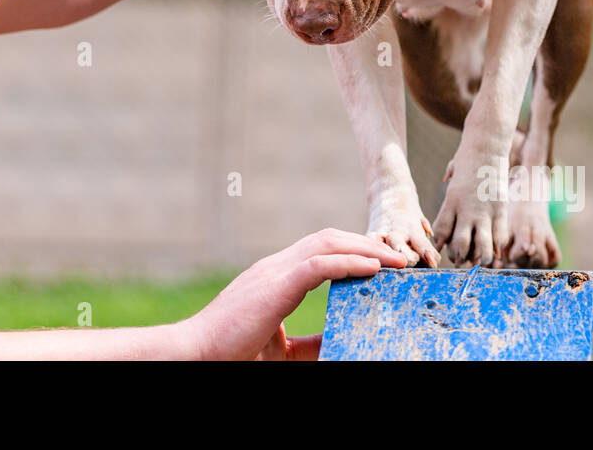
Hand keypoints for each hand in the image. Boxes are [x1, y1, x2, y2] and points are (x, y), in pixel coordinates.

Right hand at [181, 229, 405, 359]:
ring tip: (395, 259)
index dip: (351, 250)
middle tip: (398, 256)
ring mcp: (274, 271)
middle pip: (328, 238)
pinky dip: (350, 262)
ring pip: (328, 243)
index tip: (381, 262)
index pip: (319, 249)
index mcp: (274, 276)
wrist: (194, 353)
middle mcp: (274, 266)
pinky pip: (320, 265)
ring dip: (366, 247)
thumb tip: (339, 344)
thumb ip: (309, 343)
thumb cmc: (230, 352)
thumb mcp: (279, 349)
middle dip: (366, 243)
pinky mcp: (275, 286)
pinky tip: (374, 268)